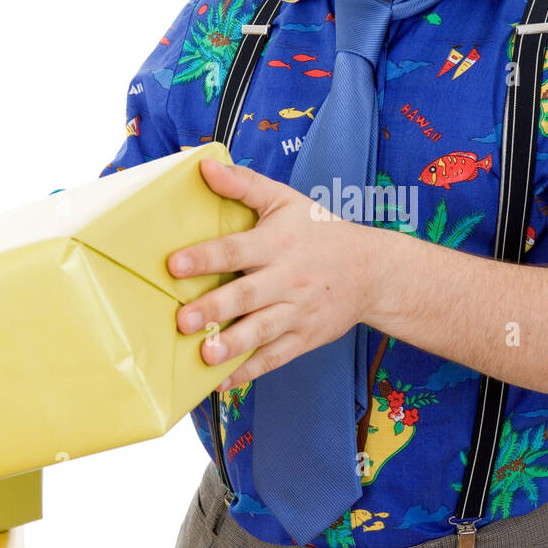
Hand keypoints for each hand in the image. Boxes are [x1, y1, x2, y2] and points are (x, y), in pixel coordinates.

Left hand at [168, 158, 372, 390]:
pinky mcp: (304, 338)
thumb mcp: (285, 200)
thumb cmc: (320, 232)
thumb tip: (203, 165)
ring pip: (261, 331)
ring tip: (205, 355)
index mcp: (278, 244)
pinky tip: (222, 382)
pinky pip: (274, 357)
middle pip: (246, 296)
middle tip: (183, 320)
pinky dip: (249, 371)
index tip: (174, 265)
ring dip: (232, 345)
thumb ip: (244, 184)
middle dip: (213, 309)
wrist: (372, 270)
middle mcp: (287, 279)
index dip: (205, 257)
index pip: (236, 250)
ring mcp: (297, 312)